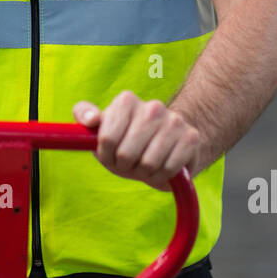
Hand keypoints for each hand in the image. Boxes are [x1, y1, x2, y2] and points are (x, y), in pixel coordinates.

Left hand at [73, 91, 201, 191]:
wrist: (168, 144)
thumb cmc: (127, 140)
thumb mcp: (102, 130)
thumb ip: (85, 115)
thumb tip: (91, 119)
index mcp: (126, 101)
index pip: (107, 138)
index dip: (106, 155)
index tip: (111, 154)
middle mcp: (152, 106)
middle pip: (126, 153)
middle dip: (125, 166)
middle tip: (130, 162)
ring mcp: (174, 120)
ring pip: (148, 163)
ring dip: (144, 173)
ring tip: (146, 165)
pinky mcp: (191, 137)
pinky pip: (169, 169)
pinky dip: (162, 176)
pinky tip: (162, 168)